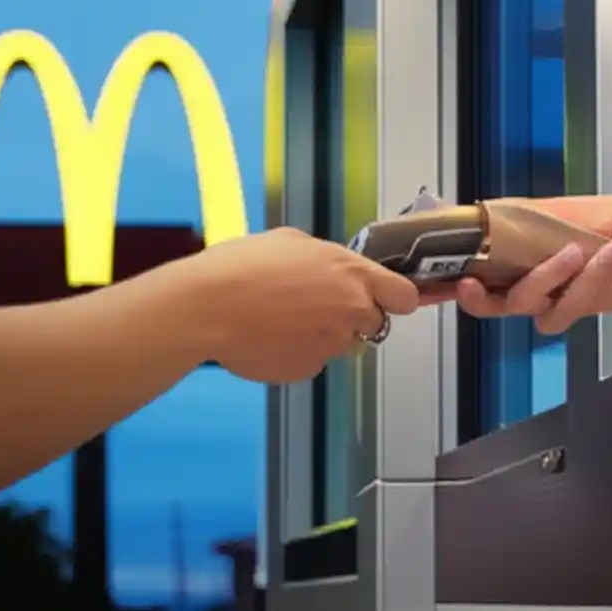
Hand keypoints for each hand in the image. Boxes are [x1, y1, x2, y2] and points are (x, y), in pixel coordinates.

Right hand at [183, 227, 419, 382]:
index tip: (384, 298)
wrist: (207, 308)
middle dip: (354, 317)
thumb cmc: (242, 267)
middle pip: (375, 324)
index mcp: (351, 273)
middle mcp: (350, 311)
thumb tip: (331, 268)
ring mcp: (330, 345)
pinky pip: (312, 361)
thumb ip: (325, 257)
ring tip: (281, 319)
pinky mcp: (307, 369)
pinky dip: (297, 352)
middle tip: (318, 306)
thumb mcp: (290, 241)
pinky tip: (269, 336)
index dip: (394, 298)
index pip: (404, 296)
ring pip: (340, 343)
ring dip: (321, 334)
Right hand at [433, 194, 611, 333]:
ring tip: (574, 252)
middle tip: (474, 286)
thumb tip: (450, 213)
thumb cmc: (594, 217)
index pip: (464, 269)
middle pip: (484, 301)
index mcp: (503, 249)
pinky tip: (604, 259)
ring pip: (522, 304)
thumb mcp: (541, 211)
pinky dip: (581, 287)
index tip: (451, 279)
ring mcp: (541, 295)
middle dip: (478, 296)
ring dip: (546, 277)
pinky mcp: (565, 310)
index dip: (450, 280)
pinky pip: (558, 314)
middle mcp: (517, 275)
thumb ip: (496, 218)